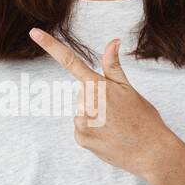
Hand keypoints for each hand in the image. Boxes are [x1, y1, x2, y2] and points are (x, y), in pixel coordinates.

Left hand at [28, 27, 176, 182]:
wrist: (150, 152)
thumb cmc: (143, 118)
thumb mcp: (129, 88)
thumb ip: (113, 66)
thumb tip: (113, 41)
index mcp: (98, 85)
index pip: (70, 60)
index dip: (50, 45)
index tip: (33, 32)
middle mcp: (86, 102)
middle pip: (82, 93)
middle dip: (96, 99)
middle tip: (117, 112)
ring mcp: (81, 121)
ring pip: (81, 112)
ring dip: (94, 116)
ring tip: (114, 126)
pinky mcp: (80, 138)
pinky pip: (81, 128)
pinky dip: (93, 131)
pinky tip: (108, 136)